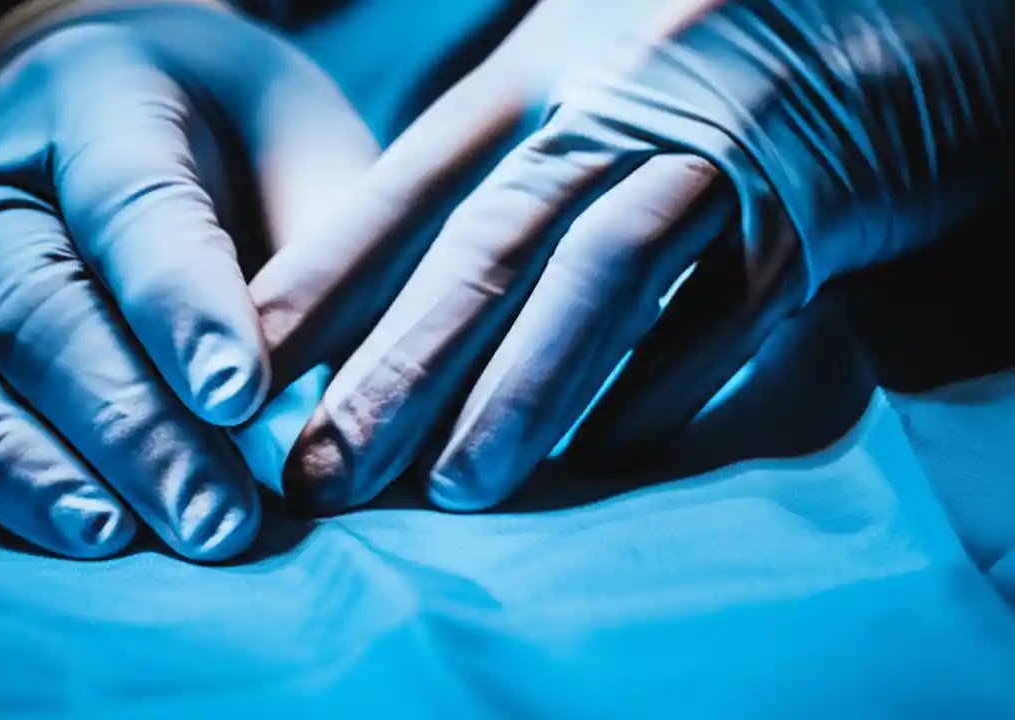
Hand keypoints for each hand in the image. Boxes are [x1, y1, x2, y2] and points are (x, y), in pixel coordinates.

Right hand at [0, 1, 375, 558]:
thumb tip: (344, 397)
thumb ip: (330, 251)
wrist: (109, 82)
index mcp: (102, 104)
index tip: (241, 398)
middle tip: (215, 521)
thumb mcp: (302, 146)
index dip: (182, 306)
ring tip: (103, 536)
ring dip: (14, 459)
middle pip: (37, 306)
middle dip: (126, 424)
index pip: (135, 211)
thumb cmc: (229, 128)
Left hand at [253, 0, 1012, 512]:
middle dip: (396, 367)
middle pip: (485, 244)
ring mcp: (714, 152)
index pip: (407, 185)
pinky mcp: (810, 208)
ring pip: (599, 277)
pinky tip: (600, 459)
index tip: (247, 367)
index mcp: (539, 66)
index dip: (320, 280)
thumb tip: (386, 285)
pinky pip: (727, 312)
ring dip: (522, 392)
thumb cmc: (706, 44)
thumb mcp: (581, 60)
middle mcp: (613, 99)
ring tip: (454, 491)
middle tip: (323, 473)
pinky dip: (661, 388)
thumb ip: (495, 154)